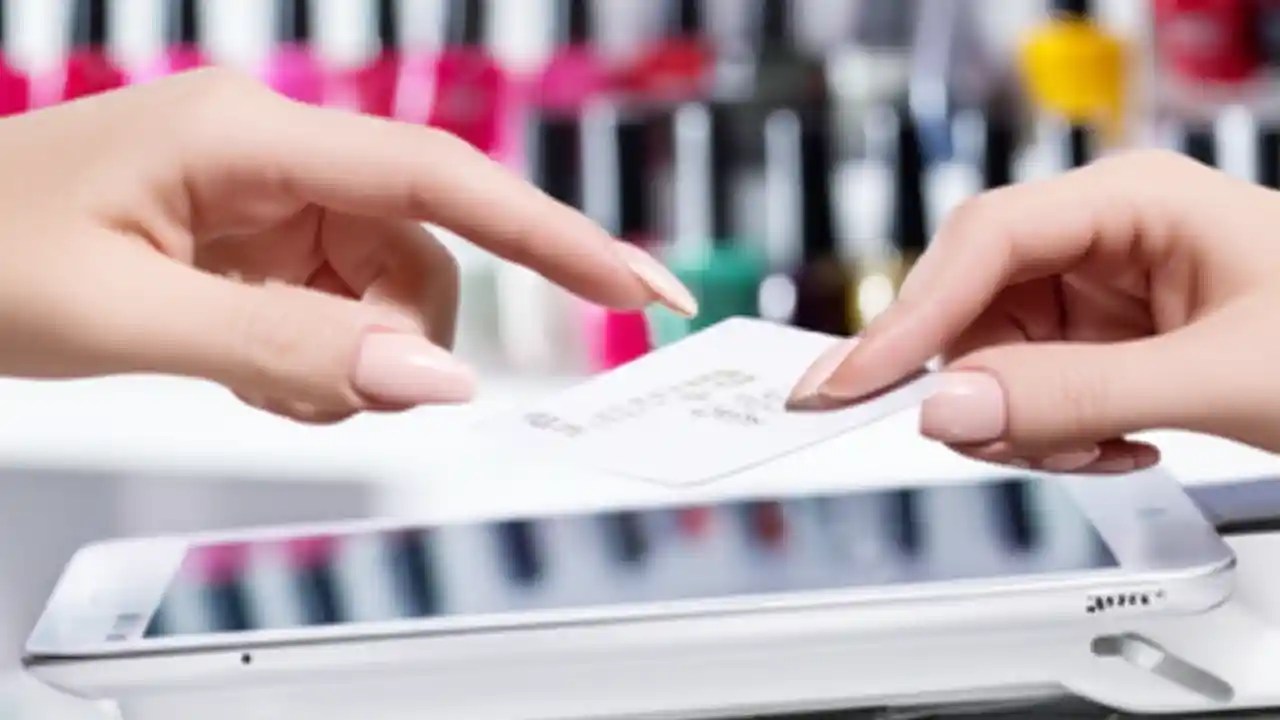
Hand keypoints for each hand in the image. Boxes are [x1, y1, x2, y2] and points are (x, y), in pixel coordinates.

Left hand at [0, 69, 695, 421]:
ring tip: (261, 383)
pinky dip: (321, 360)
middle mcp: (276, 155)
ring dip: (351, 361)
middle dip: (396, 341)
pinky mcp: (260, 242)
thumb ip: (288, 350)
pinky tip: (254, 371)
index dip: (554, 236)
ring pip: (385, 293)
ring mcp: (270, 200)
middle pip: (419, 255)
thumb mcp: (130, 317)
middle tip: (324, 392)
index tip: (638, 287)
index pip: (441, 180)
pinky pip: (340, 309)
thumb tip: (430, 378)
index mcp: (249, 134)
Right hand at [788, 150, 1279, 472]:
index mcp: (1133, 199)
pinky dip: (1051, 435)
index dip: (909, 315)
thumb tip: (949, 409)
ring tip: (1099, 445)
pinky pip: (1025, 389)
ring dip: (1023, 422)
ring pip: (991, 357)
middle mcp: (1101, 238)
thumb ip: (1076, 395)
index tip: (851, 382)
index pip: (984, 242)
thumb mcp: (1221, 375)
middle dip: (982, 384)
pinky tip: (1114, 443)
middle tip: (1005, 439)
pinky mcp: (1099, 343)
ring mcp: (1098, 293)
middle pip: (973, 304)